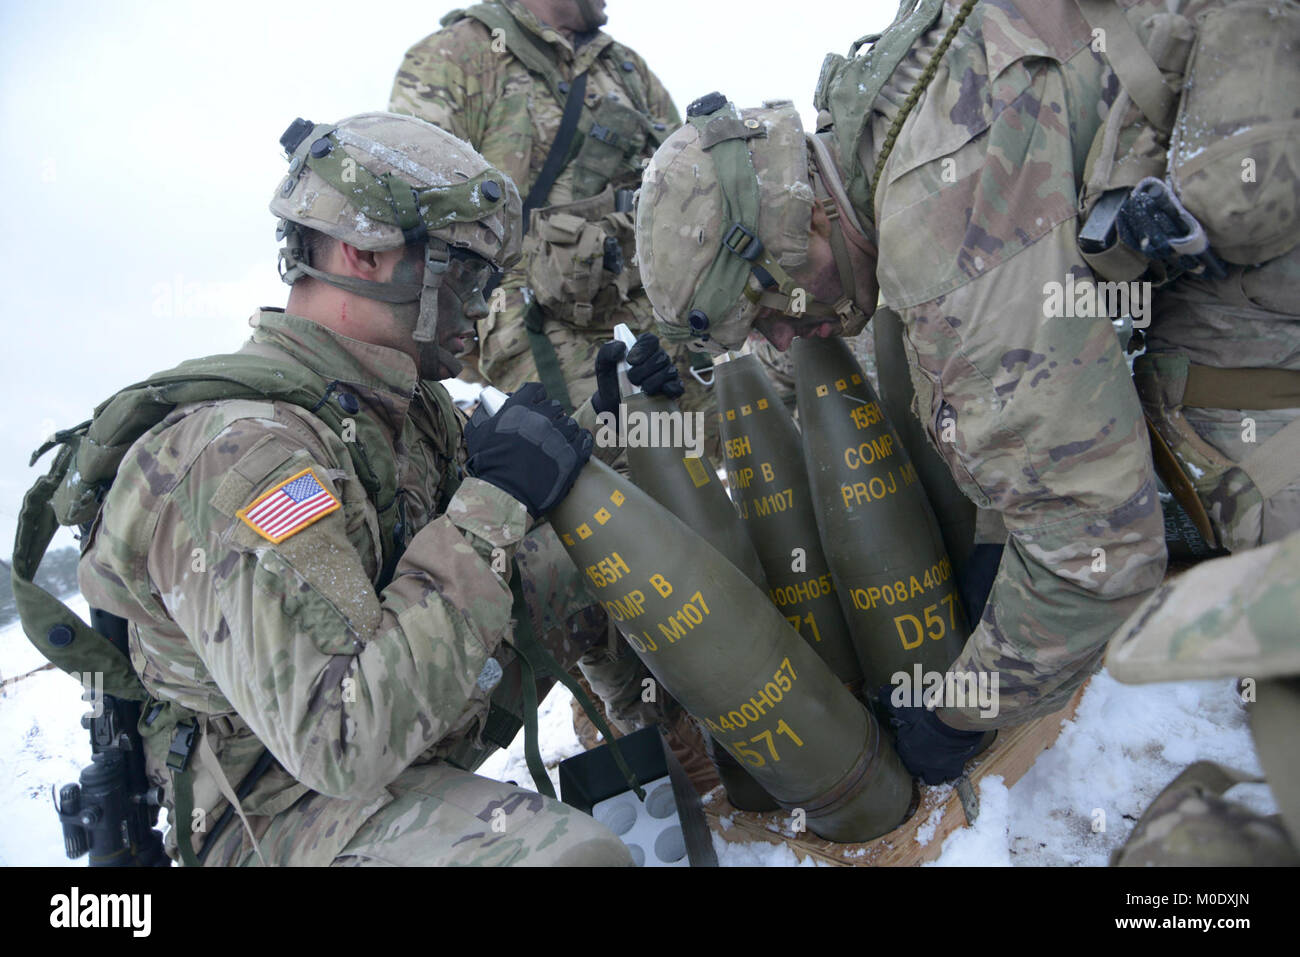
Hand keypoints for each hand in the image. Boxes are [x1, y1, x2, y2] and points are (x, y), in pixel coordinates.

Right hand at [464, 383, 592, 515]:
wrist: (504, 495)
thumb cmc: (488, 466)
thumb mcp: (478, 433)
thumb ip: (485, 413)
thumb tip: (490, 403)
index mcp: (520, 408)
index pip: (536, 390)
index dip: (536, 398)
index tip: (535, 407)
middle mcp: (542, 418)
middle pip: (555, 407)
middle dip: (550, 416)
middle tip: (544, 430)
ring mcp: (559, 436)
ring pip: (570, 423)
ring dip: (564, 431)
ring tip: (557, 443)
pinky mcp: (573, 456)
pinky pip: (584, 439)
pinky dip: (580, 441)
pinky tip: (574, 446)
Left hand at [592, 332, 684, 415]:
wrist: (613, 407)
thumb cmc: (610, 382)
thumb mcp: (602, 365)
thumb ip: (606, 351)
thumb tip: (621, 347)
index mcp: (643, 348)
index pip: (651, 340)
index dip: (643, 349)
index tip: (631, 361)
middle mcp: (657, 358)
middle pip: (661, 356)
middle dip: (645, 369)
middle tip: (632, 379)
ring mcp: (666, 374)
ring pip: (669, 371)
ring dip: (654, 380)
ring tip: (642, 389)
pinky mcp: (671, 391)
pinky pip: (678, 387)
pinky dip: (672, 388)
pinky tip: (662, 392)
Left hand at [877, 689, 986, 785]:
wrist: (955, 721)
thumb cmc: (927, 713)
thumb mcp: (906, 704)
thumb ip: (891, 700)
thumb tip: (880, 692)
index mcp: (907, 752)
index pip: (902, 755)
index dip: (905, 746)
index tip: (910, 736)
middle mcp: (921, 765)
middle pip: (916, 772)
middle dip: (917, 765)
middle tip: (922, 752)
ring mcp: (939, 769)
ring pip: (934, 778)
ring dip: (933, 771)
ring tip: (936, 760)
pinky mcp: (956, 766)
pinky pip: (953, 773)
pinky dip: (951, 767)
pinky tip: (952, 758)